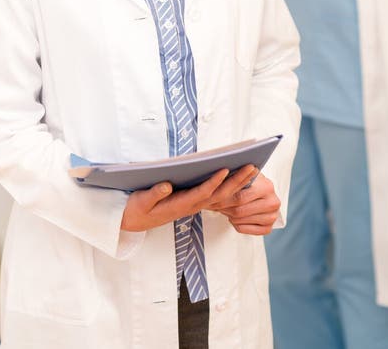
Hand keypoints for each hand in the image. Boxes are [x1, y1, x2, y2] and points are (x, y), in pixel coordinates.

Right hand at [121, 165, 256, 232]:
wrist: (135, 222)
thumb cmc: (138, 209)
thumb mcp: (141, 202)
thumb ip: (154, 193)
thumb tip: (167, 184)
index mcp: (179, 205)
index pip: (201, 193)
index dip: (213, 182)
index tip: (225, 170)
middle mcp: (191, 206)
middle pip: (218, 194)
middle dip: (236, 181)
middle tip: (252, 167)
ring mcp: (194, 204)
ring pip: (221, 195)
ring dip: (237, 183)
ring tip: (252, 169)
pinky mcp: (194, 201)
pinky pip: (216, 194)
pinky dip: (230, 185)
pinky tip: (239, 176)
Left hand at [215, 172, 280, 234]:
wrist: (264, 193)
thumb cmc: (252, 182)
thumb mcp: (246, 175)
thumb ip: (236, 177)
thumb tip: (219, 177)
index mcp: (267, 187)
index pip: (240, 197)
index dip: (225, 199)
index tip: (215, 198)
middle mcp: (273, 202)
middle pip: (240, 211)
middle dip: (225, 208)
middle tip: (216, 205)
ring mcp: (272, 216)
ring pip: (240, 220)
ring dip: (229, 216)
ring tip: (225, 208)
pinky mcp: (268, 228)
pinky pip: (245, 230)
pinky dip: (236, 224)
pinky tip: (234, 217)